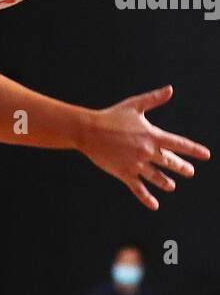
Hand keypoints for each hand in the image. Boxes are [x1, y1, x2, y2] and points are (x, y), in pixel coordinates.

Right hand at [78, 85, 210, 209]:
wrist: (89, 130)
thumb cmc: (111, 116)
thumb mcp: (134, 105)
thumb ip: (154, 99)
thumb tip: (171, 89)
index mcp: (152, 135)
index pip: (179, 144)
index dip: (194, 150)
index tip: (206, 155)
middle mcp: (147, 151)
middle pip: (170, 162)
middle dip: (182, 168)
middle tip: (190, 172)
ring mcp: (136, 164)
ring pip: (157, 177)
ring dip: (166, 183)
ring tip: (171, 186)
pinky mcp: (124, 173)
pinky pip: (138, 188)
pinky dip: (147, 198)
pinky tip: (155, 205)